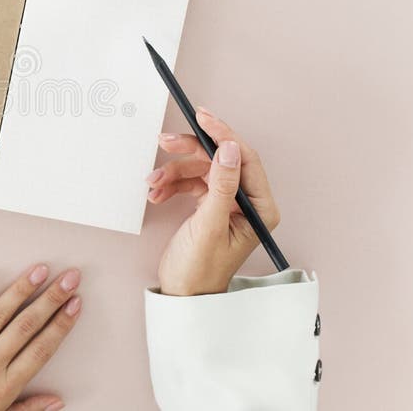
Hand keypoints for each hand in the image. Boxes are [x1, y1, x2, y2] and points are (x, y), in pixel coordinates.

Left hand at [0, 264, 81, 410]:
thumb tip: (57, 401)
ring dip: (21, 290)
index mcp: (3, 387)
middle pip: (26, 326)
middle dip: (51, 299)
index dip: (61, 325)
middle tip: (69, 277)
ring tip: (39, 270)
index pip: (41, 349)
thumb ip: (27, 409)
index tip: (76, 304)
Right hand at [146, 107, 279, 295]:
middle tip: (166, 141)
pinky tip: (157, 193)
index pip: (244, 159)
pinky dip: (171, 183)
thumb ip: (220, 184)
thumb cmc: (200, 270)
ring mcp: (227, 202)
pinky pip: (190, 181)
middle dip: (190, 151)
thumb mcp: (209, 224)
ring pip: (200, 168)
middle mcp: (247, 202)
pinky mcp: (209, 205)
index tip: (202, 118)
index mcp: (259, 208)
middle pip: (219, 159)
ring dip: (174, 172)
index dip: (222, 135)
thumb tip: (228, 148)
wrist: (181, 294)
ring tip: (154, 183)